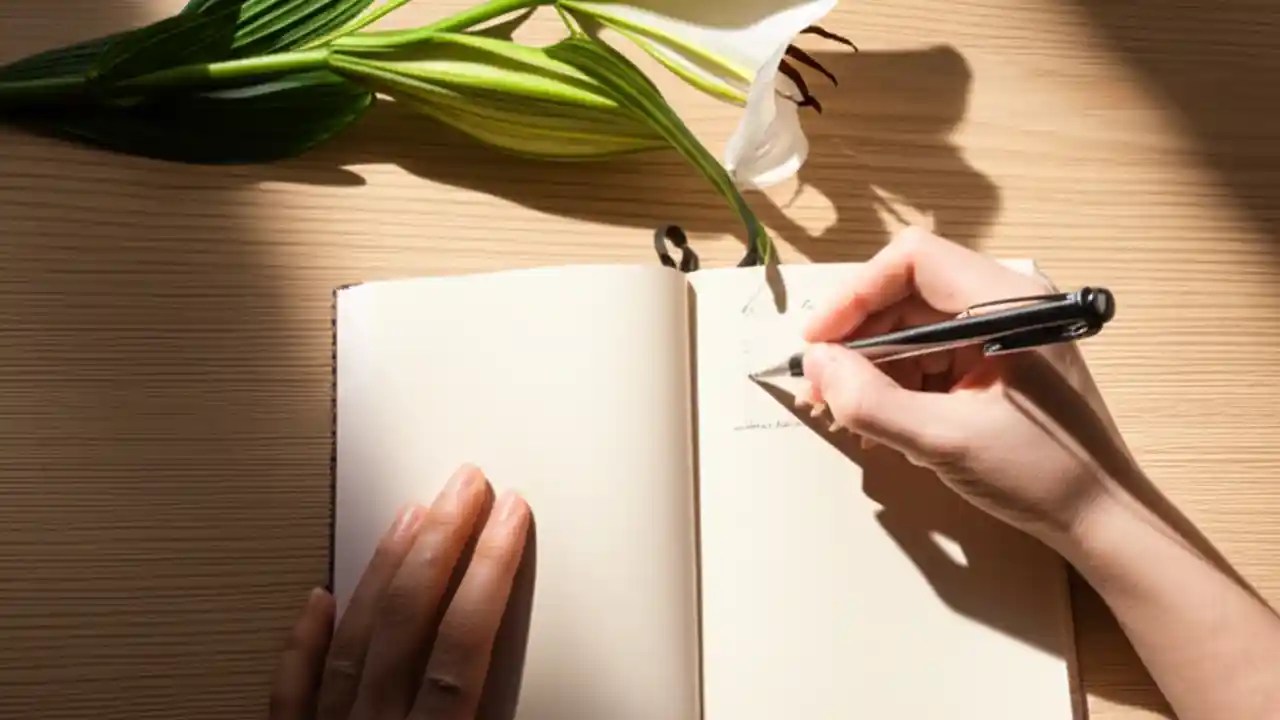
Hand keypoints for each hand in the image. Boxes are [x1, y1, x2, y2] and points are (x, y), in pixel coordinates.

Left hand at [268, 464, 530, 719]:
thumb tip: (554, 674)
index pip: (465, 638)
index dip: (490, 569)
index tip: (508, 516)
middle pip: (409, 617)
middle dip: (442, 541)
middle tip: (464, 486)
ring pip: (354, 637)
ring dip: (384, 568)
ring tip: (410, 513)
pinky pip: (292, 688)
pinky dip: (305, 639)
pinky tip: (317, 598)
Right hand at [800, 227, 1135, 544]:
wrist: (1102, 520)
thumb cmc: (1043, 475)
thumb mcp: (945, 441)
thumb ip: (872, 402)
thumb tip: (816, 365)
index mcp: (1007, 303)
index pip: (913, 261)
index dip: (855, 295)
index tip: (818, 341)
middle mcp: (1005, 303)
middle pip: (907, 294)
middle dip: (857, 339)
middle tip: (820, 387)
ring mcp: (1002, 332)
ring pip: (914, 327)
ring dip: (873, 367)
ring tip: (849, 416)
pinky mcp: (997, 362)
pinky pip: (931, 355)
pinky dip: (899, 384)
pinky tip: (884, 424)